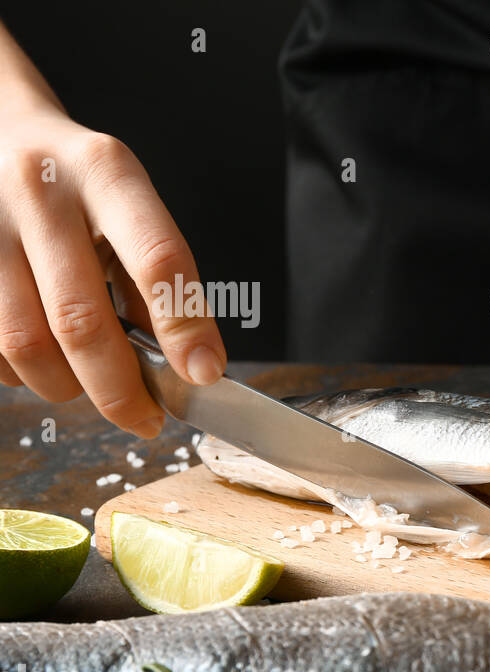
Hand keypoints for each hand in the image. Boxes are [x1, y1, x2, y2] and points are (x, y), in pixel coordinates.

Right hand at [0, 98, 224, 436]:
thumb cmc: (79, 184)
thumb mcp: (129, 205)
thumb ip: (156, 277)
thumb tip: (188, 365)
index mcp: (106, 172)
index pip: (157, 261)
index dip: (185, 329)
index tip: (205, 375)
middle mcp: (40, 192)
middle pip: (81, 320)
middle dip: (120, 389)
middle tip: (147, 419)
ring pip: (24, 343)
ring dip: (66, 387)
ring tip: (90, 387)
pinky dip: (22, 372)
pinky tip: (43, 360)